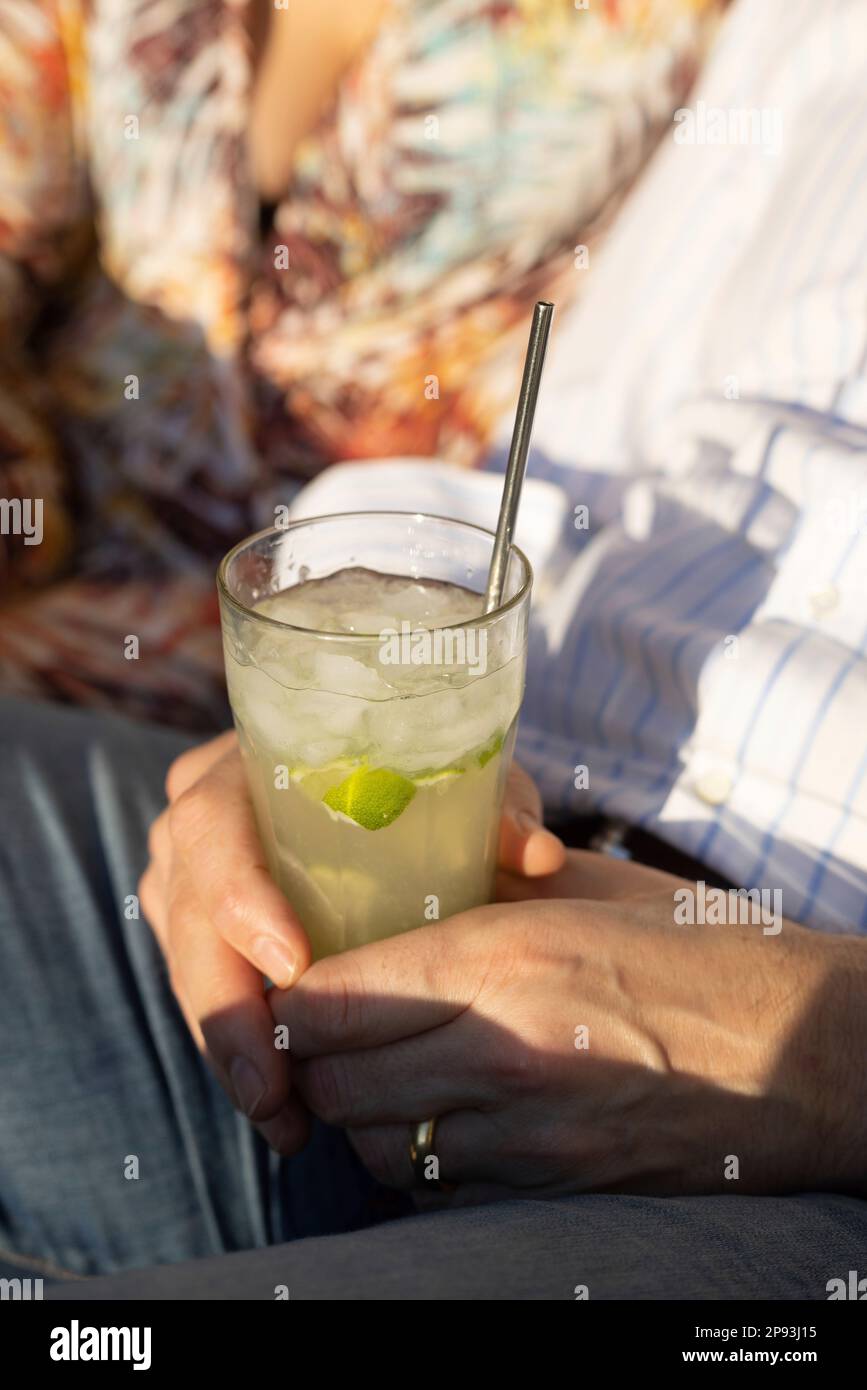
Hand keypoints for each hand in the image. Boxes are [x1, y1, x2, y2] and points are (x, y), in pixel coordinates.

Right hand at [139, 732, 564, 1149]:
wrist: (378, 789)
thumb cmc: (425, 787)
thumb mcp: (462, 790)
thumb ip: (495, 813)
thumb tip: (537, 856)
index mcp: (248, 764)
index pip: (215, 827)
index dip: (242, 899)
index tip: (294, 971)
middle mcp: (201, 814)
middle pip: (185, 912)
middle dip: (226, 1008)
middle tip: (273, 1087)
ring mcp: (187, 872)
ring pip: (183, 963)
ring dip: (228, 1046)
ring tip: (282, 1119)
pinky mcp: (192, 923)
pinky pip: (197, 991)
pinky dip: (236, 1049)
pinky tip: (277, 1103)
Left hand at [271, 883, 866, 1198]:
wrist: (805, 1049)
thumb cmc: (701, 948)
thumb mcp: (591, 886)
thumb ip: (490, 888)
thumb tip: (409, 886)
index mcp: (499, 958)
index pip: (332, 1000)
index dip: (294, 998)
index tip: (296, 983)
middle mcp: (497, 1051)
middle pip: (335, 1082)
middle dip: (311, 1060)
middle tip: (322, 1031)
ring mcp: (524, 1132)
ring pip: (375, 1146)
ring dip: (359, 1114)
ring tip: (378, 1076)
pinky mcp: (550, 1184)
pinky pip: (436, 1187)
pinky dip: (416, 1157)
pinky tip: (438, 1118)